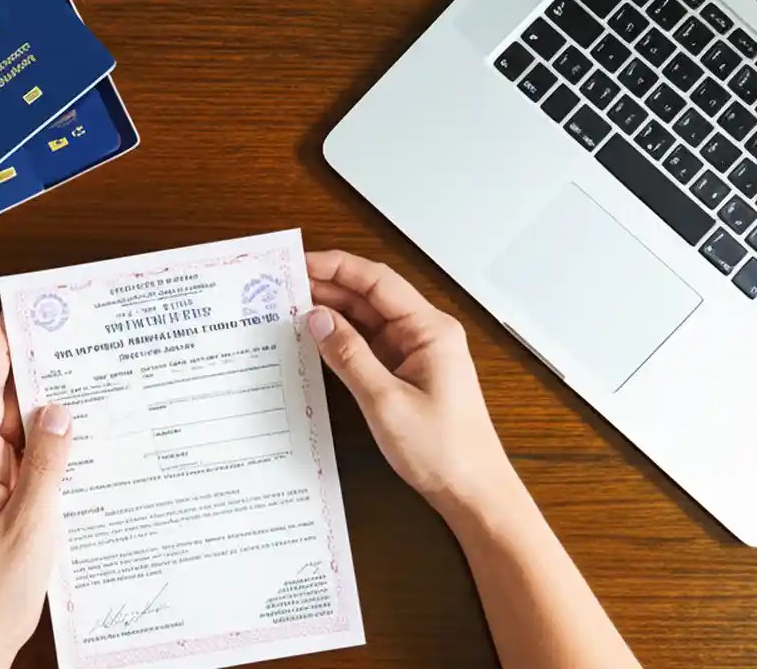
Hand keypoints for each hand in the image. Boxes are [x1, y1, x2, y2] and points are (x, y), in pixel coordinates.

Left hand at [0, 316, 72, 668]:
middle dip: (35, 371)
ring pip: (23, 434)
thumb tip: (58, 409)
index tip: (14, 313)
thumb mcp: (30, 525)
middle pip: (6, 406)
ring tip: (89, 380)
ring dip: (50, 411)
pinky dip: (56, 448)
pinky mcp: (8, 504)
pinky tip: (85, 442)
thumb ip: (46, 465)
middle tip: (71, 337)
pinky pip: (32, 462)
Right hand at [305, 251, 509, 514]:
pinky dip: (343, 338)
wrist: (473, 491)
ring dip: (334, 312)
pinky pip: (371, 345)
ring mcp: (417, 353)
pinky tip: (316, 338)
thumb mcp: (385, 402)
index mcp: (430, 330)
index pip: (378, 281)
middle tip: (283, 286)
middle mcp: (425, 333)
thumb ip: (349, 356)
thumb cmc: (441, 450)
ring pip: (369, 320)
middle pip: (372, 296)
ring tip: (290, 307)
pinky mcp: (408, 373)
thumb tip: (316, 318)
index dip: (337, 267)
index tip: (300, 264)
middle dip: (330, 286)